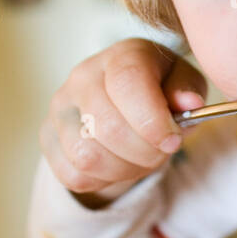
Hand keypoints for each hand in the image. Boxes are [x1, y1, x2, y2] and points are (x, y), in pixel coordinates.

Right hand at [40, 39, 206, 206]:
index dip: (152, 121)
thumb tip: (188, 102)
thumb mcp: (184, 85)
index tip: (172, 140)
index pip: (127, 83)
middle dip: (144, 153)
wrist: (127, 104)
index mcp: (122, 57)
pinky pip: (73, 175)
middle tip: (161, 152)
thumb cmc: (160, 92)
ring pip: (87, 156)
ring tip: (140, 159)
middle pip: (108, 127)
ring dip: (124, 170)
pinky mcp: (48, 137)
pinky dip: (102, 180)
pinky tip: (117, 165)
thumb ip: (188, 90)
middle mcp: (84, 76)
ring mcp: (60, 107)